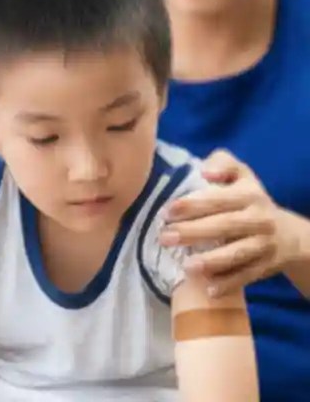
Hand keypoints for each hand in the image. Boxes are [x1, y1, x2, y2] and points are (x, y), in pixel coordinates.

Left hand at [160, 149, 301, 296]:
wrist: (287, 233)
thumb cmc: (249, 200)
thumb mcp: (240, 175)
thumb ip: (223, 162)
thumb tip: (206, 171)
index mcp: (249, 194)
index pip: (219, 199)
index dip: (193, 205)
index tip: (167, 212)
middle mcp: (259, 219)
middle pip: (225, 226)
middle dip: (193, 232)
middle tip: (165, 237)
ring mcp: (264, 244)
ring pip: (238, 253)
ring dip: (212, 261)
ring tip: (187, 267)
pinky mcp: (266, 266)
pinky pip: (247, 276)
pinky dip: (228, 283)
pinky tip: (208, 289)